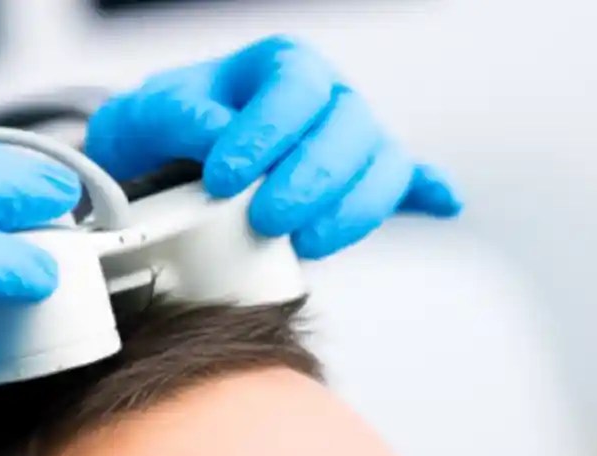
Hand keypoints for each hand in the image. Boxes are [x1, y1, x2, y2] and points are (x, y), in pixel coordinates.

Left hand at [85, 35, 461, 258]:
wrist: (171, 162)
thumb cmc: (168, 131)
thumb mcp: (151, 116)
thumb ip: (178, 118)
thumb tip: (218, 137)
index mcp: (284, 68)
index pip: (295, 89)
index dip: (265, 134)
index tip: (222, 179)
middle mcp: (331, 99)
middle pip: (349, 130)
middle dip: (311, 180)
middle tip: (265, 220)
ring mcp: (355, 142)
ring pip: (382, 166)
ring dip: (352, 211)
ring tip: (306, 246)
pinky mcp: (364, 184)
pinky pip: (407, 183)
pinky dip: (426, 193)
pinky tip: (445, 203)